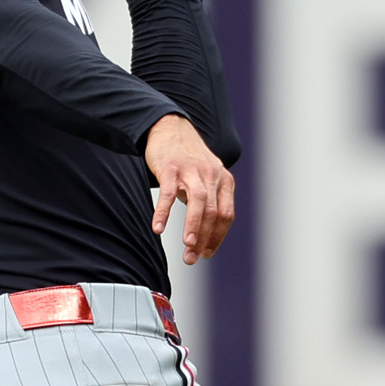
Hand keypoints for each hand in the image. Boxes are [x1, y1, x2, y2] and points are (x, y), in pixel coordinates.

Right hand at [143, 115, 234, 265]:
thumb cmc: (188, 158)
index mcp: (223, 180)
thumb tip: (208, 233)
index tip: (206, 253)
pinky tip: (158, 228)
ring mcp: (191, 170)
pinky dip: (163, 212)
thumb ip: (211, 200)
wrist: (170, 127)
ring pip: (198, 203)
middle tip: (192, 258)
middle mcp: (211, 175)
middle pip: (213, 212)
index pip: (226, 215)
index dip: (218, 237)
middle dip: (205, 238)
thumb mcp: (207, 176)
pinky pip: (168, 193)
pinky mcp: (170, 167)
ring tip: (188, 247)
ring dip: (194, 227)